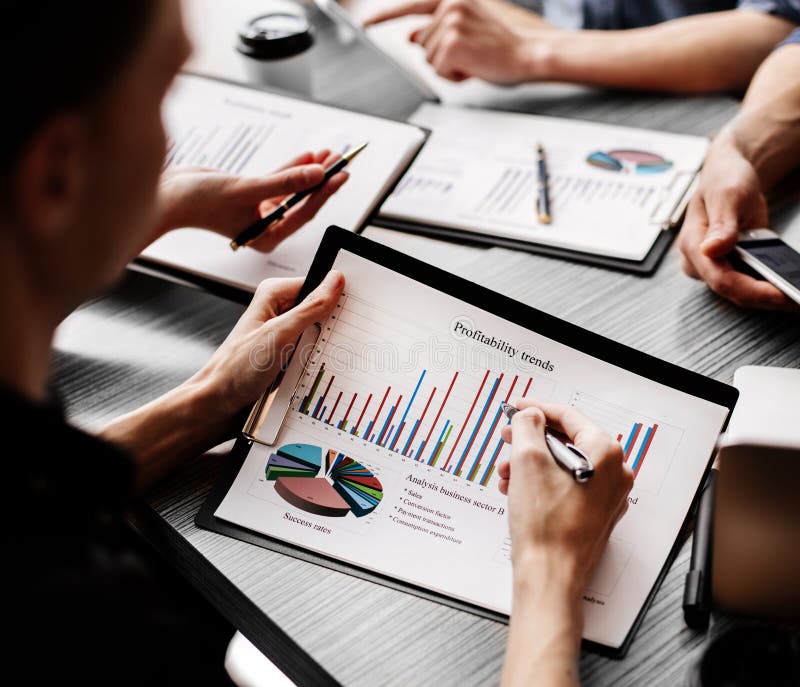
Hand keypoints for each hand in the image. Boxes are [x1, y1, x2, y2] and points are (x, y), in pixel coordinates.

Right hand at [155, 150, 347, 251]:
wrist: (168, 196)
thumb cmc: (198, 202)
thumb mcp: (247, 190)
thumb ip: (284, 182)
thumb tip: (316, 173)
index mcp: (267, 237)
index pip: (304, 213)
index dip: (324, 192)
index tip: (341, 175)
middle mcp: (266, 227)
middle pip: (303, 202)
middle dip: (322, 181)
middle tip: (342, 162)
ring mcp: (260, 211)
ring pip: (293, 190)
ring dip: (310, 172)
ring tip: (330, 155)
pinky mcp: (252, 194)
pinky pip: (279, 181)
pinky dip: (293, 168)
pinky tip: (309, 156)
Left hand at [192, 270, 343, 419]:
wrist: (218, 406)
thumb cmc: (234, 370)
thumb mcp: (279, 335)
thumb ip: (309, 308)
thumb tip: (334, 282)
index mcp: (273, 295)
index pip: (318, 285)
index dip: (336, 298)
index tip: (351, 311)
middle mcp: (278, 312)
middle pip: (321, 311)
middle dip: (330, 326)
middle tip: (325, 342)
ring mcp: (283, 335)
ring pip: (319, 334)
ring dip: (323, 348)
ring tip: (312, 361)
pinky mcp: (286, 355)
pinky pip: (313, 353)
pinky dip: (316, 362)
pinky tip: (312, 371)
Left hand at [365, 0, 548, 83]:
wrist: (526, 54)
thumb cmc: (500, 46)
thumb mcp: (464, 33)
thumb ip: (435, 31)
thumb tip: (411, 35)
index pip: (411, 5)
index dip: (384, 16)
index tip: (365, 24)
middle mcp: (449, 6)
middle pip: (421, 43)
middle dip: (440, 56)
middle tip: (470, 56)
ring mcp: (449, 23)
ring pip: (428, 58)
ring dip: (448, 67)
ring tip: (474, 61)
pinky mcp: (451, 44)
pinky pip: (438, 71)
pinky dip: (454, 76)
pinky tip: (472, 68)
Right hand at [498, 400, 632, 588]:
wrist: (549, 574)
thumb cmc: (545, 525)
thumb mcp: (527, 459)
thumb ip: (527, 425)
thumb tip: (530, 415)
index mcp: (604, 453)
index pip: (568, 416)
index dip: (536, 408)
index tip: (517, 407)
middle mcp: (614, 473)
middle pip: (566, 440)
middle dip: (530, 441)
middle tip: (507, 439)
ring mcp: (608, 496)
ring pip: (564, 464)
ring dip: (532, 463)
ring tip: (507, 474)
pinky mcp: (596, 514)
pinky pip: (568, 485)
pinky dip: (542, 482)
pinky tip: (518, 489)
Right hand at [677, 133, 791, 309]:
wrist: (728, 174)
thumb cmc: (723, 180)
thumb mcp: (726, 195)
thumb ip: (721, 224)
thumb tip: (711, 250)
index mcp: (693, 246)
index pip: (721, 279)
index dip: (752, 291)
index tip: (781, 294)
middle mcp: (699, 262)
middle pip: (732, 291)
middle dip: (766, 297)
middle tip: (797, 298)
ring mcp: (713, 267)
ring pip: (742, 293)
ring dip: (770, 295)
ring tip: (796, 294)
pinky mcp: (728, 268)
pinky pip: (749, 284)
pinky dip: (769, 286)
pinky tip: (789, 284)